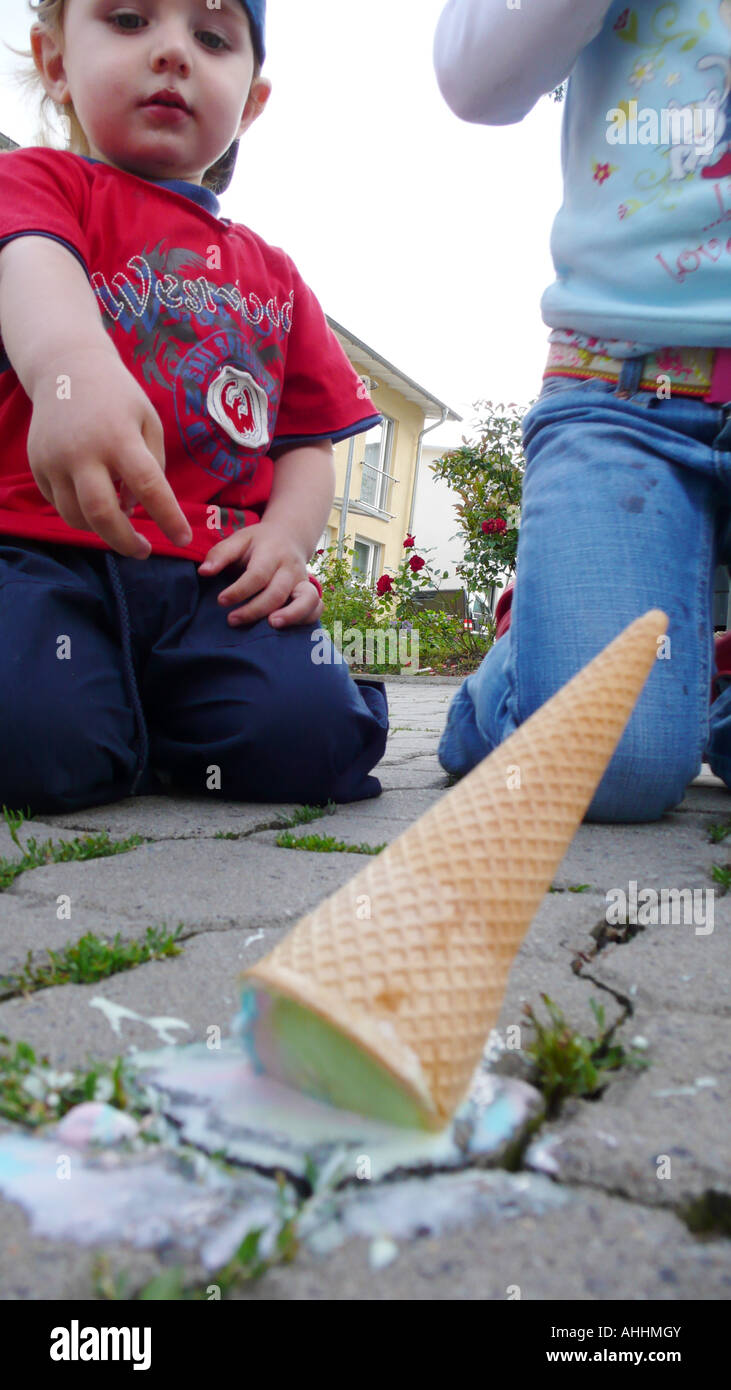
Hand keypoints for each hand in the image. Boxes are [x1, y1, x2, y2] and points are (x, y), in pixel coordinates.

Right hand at [27, 346, 191, 558]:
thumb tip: (135, 507)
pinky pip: (59, 504)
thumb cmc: (118, 397)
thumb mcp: (148, 421)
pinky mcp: (37, 465)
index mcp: (119, 437)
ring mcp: (54, 460)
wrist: (66, 368)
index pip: (148, 487)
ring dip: (101, 531)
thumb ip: (151, 465)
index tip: (182, 539)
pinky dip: (80, 513)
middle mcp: (83, 452)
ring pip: (76, 517)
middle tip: (144, 551)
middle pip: (102, 514)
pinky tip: (94, 502)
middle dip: (125, 542)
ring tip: (120, 526)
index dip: (168, 518)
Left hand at [198, 522, 323, 627]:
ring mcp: (303, 581)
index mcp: (271, 553)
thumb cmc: (258, 542)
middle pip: (277, 592)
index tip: (221, 601)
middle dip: (255, 610)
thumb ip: (220, 554)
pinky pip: (316, 608)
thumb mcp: (239, 540)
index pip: (257, 575)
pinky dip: (306, 619)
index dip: (239, 590)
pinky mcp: (310, 592)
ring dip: (291, 615)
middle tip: (232, 620)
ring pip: (306, 600)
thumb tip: (204, 572)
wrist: (289, 536)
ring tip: (270, 626)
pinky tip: (286, 629)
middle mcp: (290, 568)